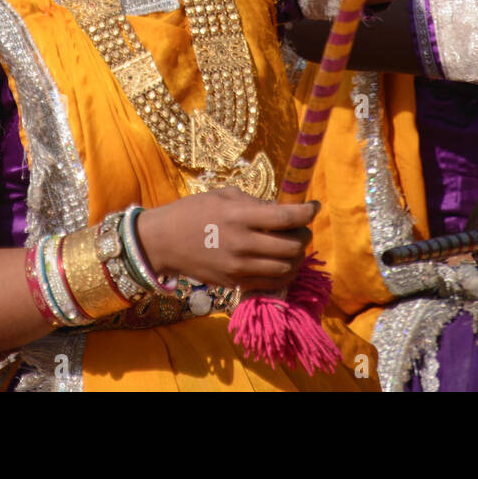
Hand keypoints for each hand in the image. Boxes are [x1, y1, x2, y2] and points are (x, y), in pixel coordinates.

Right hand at [135, 188, 316, 292]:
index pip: (286, 218)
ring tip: (293, 246)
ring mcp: (239, 267)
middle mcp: (242, 244)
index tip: (314, 206)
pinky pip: (271, 283)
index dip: (307, 212)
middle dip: (304, 236)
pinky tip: (281, 262)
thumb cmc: (193, 211)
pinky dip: (283, 273)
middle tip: (302, 228)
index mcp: (240, 216)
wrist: (163, 242)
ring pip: (286, 268)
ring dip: (297, 256)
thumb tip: (281, 211)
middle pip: (292, 246)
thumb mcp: (225, 195)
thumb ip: (256, 203)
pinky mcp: (234, 283)